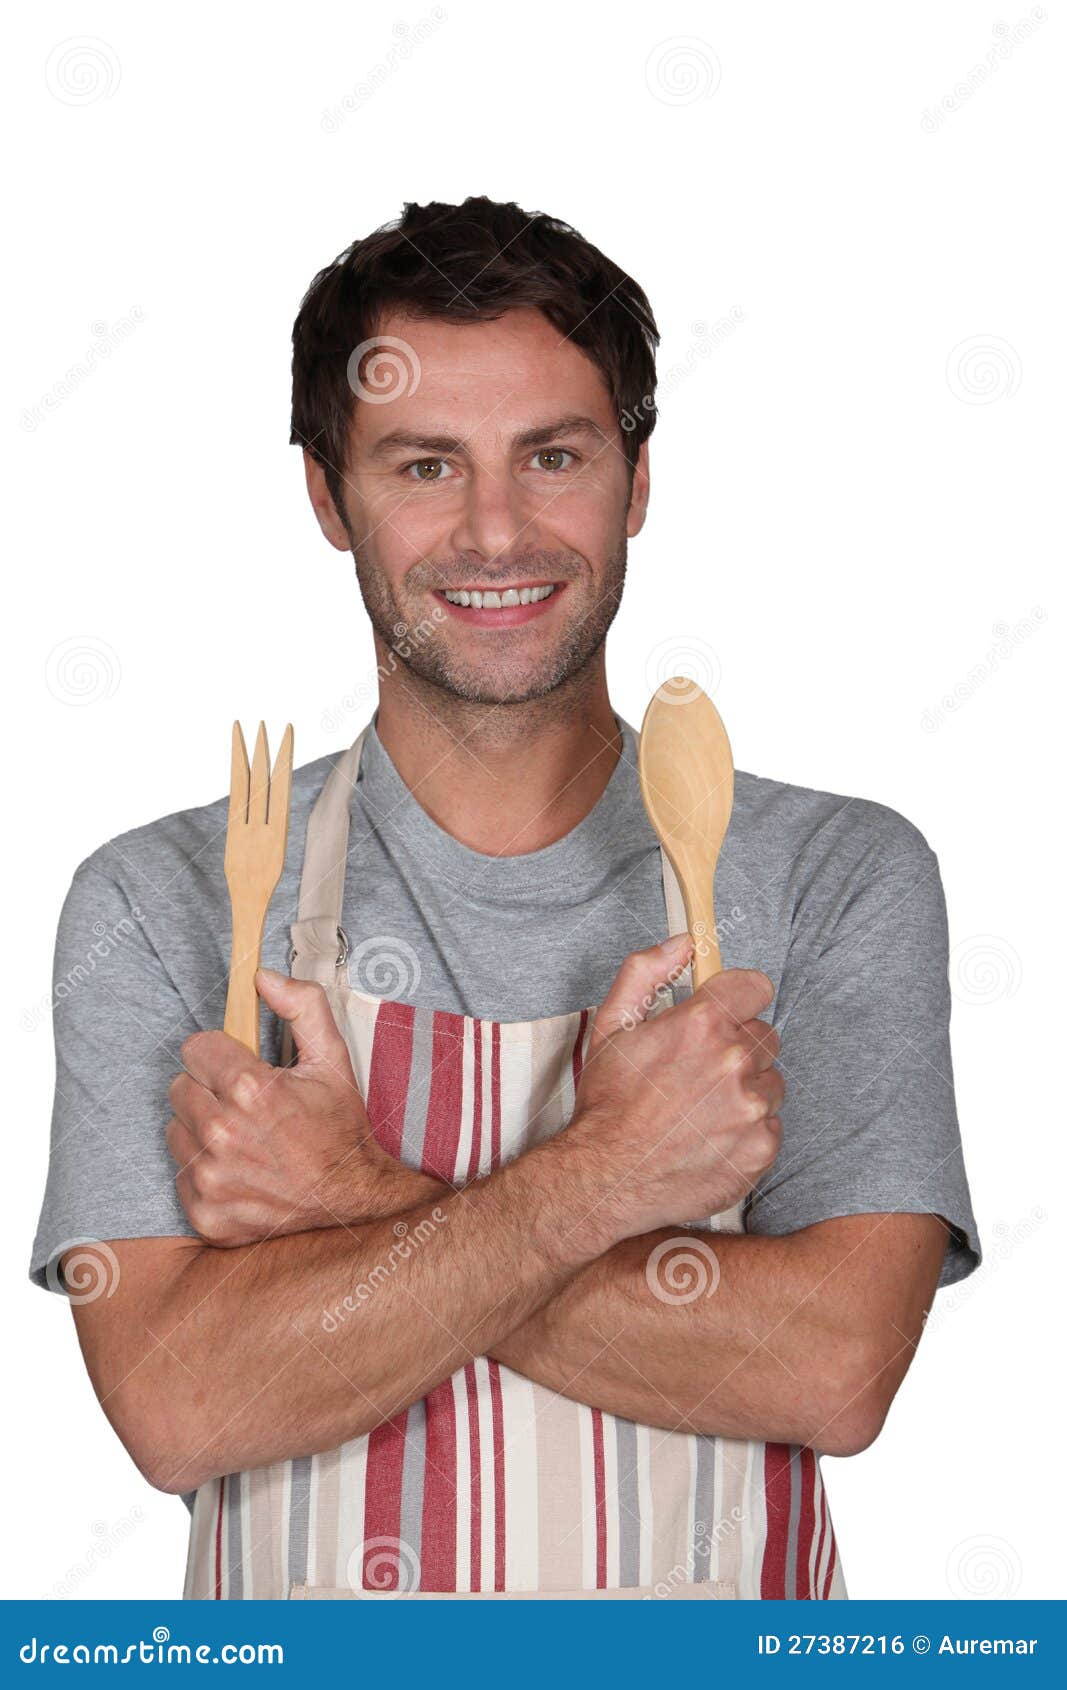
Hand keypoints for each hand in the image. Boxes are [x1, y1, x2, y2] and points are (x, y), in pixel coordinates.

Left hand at [166, 969, 441, 1245]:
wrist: (352, 1203)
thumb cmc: (340, 1131)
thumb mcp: (333, 1060)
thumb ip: (301, 1006)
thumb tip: (261, 977)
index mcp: (250, 1089)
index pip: (195, 1048)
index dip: (220, 1055)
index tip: (241, 1070)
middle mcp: (223, 1134)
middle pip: (179, 1088)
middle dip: (209, 1090)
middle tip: (245, 1107)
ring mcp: (211, 1178)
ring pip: (176, 1130)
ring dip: (202, 1131)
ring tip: (243, 1139)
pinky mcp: (205, 1213)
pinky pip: (181, 1174)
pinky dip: (205, 1172)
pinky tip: (240, 1171)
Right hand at [565, 935, 782, 1241]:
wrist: (607, 1178)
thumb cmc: (608, 1105)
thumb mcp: (612, 1026)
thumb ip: (646, 973)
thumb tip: (683, 943)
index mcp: (702, 1025)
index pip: (756, 987)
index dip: (739, 999)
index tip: (728, 1013)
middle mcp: (734, 1063)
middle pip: (765, 1037)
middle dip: (739, 1049)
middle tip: (700, 1073)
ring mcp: (752, 1108)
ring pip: (772, 1083)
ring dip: (747, 1091)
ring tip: (704, 1109)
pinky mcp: (761, 1148)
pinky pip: (771, 1125)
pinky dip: (748, 1130)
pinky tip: (712, 1137)